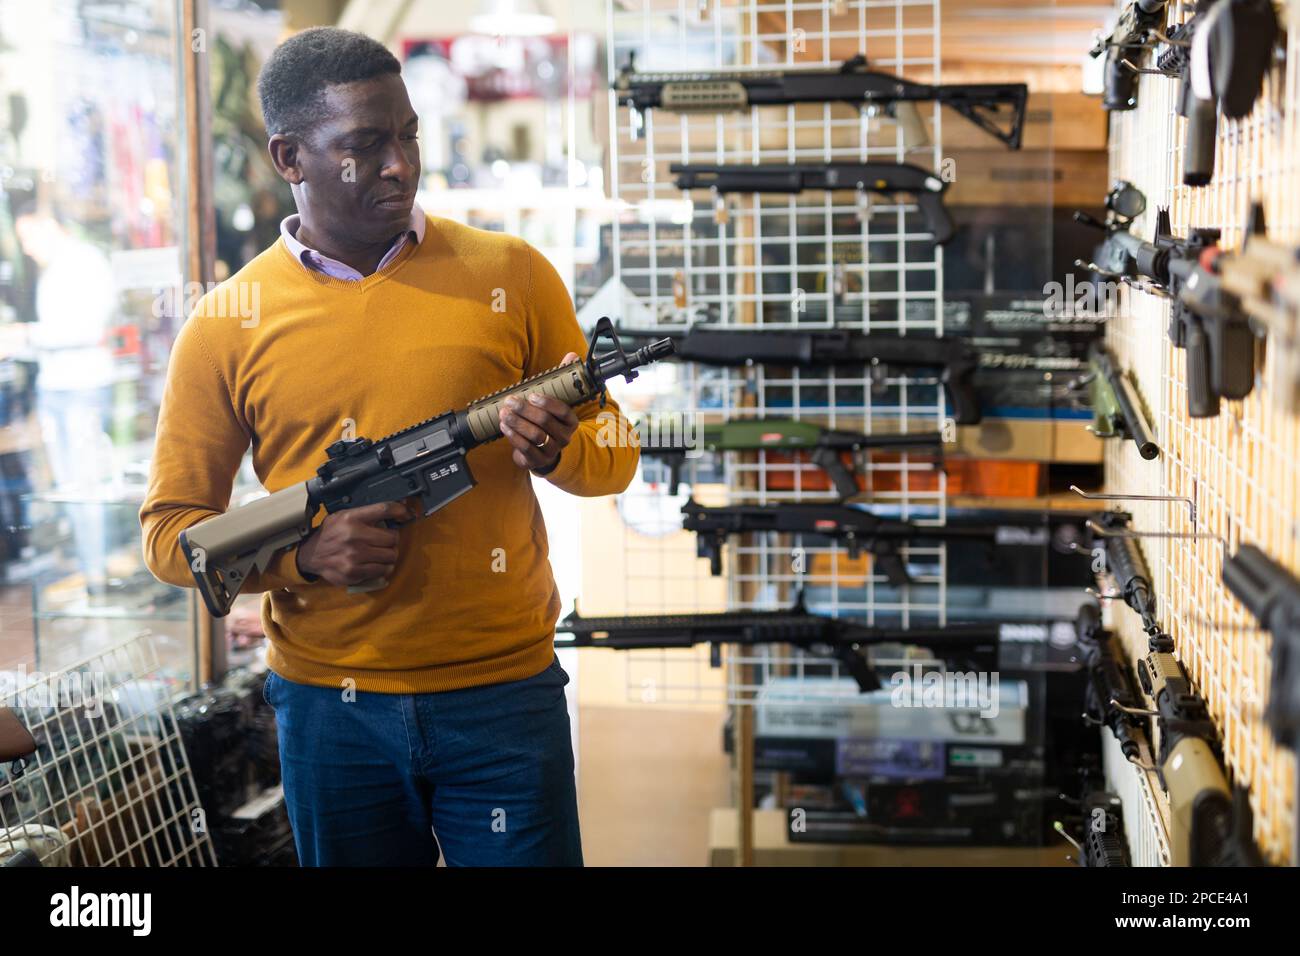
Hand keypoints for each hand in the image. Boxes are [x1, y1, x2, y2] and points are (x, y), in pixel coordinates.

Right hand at [295, 501, 413, 586]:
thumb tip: (395, 509)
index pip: (384, 509)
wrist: (311, 555)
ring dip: (389, 555)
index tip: (407, 514)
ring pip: (391, 555)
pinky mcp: (354, 572)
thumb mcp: (343, 516)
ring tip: (381, 553)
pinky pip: (382, 570)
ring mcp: (354, 555)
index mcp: (351, 518)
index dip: (400, 510)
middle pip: (393, 537)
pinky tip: (376, 564)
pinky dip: (383, 568)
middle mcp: (354, 535)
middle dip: (392, 540)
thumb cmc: (331, 534)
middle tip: (386, 541)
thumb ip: (366, 514)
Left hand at [498, 352, 580, 472]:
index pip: (563, 411)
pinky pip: (525, 448)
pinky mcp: (537, 461)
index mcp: (571, 422)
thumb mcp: (556, 401)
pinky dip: (513, 436)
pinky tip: (504, 426)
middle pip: (545, 422)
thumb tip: (572, 355)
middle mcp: (564, 438)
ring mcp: (551, 451)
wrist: (545, 451)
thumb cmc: (549, 422)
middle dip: (525, 410)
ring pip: (534, 436)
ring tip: (504, 412)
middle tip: (510, 401)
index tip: (532, 395)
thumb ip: (563, 379)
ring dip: (517, 423)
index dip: (547, 403)